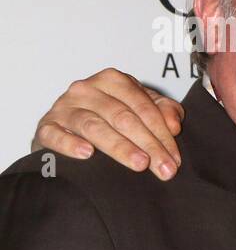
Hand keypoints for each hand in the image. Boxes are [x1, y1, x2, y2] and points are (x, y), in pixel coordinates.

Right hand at [32, 68, 184, 179]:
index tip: (174, 159)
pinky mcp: (46, 126)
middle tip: (164, 169)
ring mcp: (64, 107)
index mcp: (113, 80)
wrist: (67, 129)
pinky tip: (87, 154)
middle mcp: (87, 89)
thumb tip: (174, 124)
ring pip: (94, 126)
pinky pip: (56, 134)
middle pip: (123, 117)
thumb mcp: (142, 109)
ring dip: (119, 146)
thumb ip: (164, 110)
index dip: (162, 133)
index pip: (143, 107)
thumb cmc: (110, 118)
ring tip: (139, 164)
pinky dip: (70, 143)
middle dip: (148, 144)